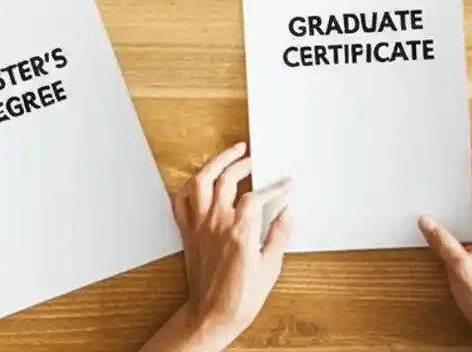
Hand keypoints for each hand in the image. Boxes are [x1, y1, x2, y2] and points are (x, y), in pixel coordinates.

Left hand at [145, 142, 292, 351]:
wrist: (211, 316)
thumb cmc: (241, 298)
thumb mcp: (270, 267)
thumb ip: (279, 235)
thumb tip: (289, 212)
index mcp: (240, 232)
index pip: (258, 196)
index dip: (274, 186)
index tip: (286, 182)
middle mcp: (216, 224)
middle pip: (226, 179)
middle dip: (242, 163)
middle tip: (254, 158)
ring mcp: (199, 226)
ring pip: (201, 182)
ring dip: (215, 163)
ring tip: (229, 155)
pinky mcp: (187, 233)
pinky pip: (181, 202)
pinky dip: (190, 186)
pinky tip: (201, 180)